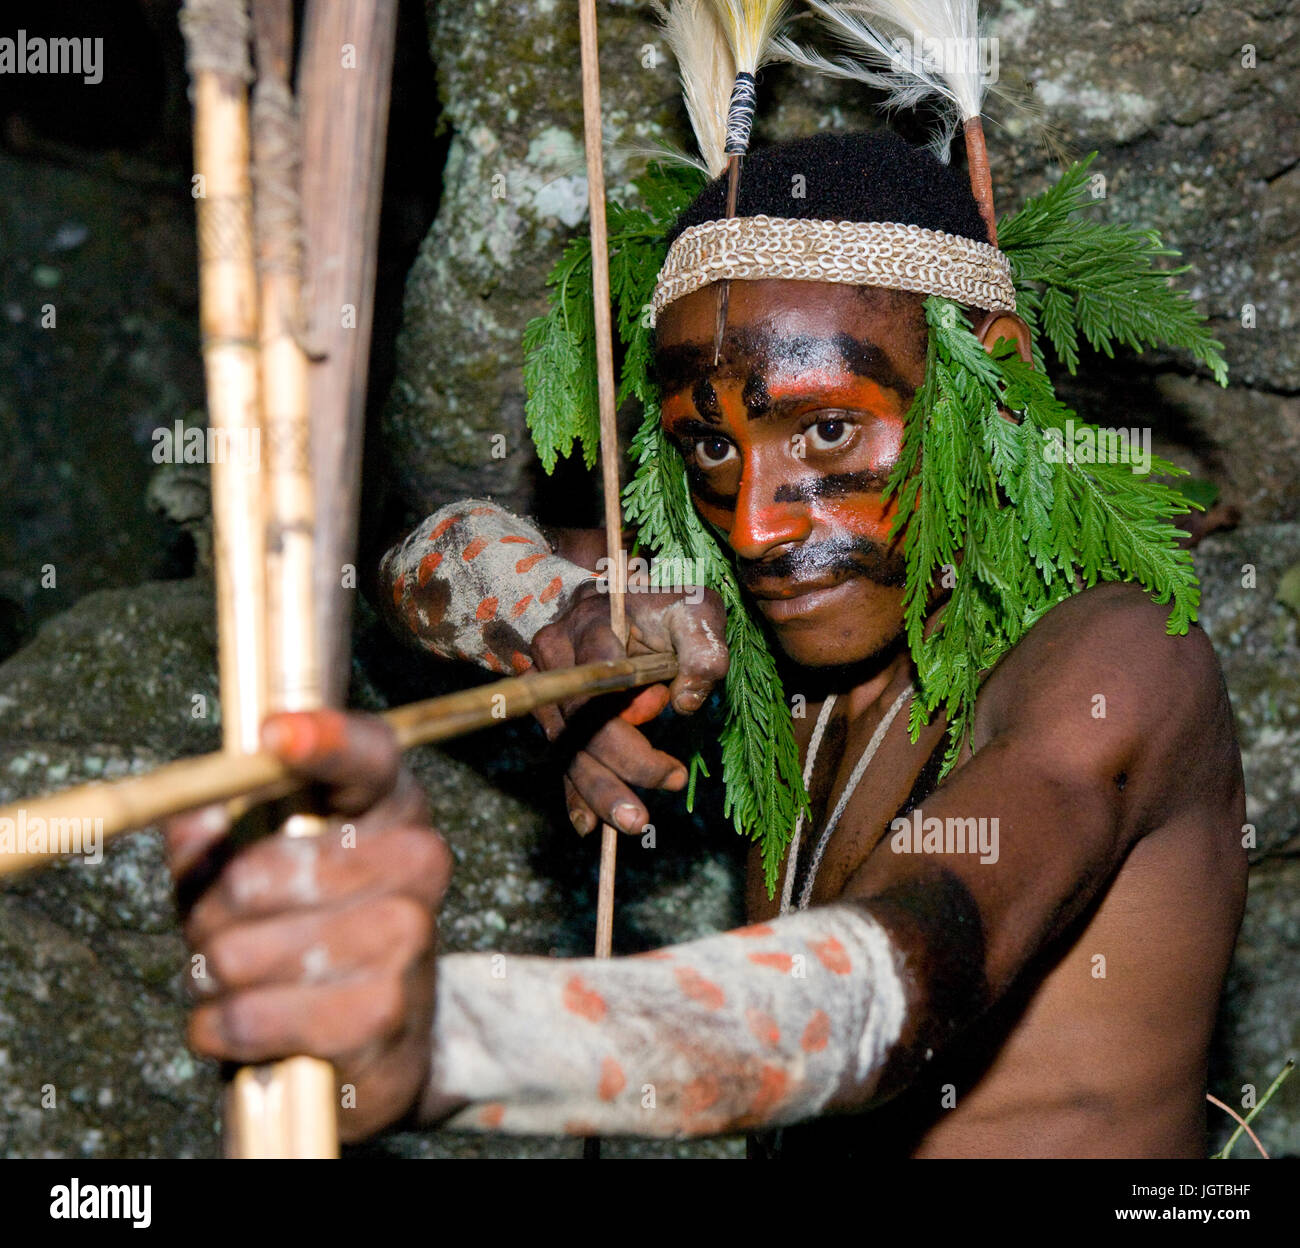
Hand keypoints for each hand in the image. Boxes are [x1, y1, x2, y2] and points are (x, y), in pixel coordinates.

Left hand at [163, 709, 451, 1142]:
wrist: (378, 1038)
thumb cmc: (303, 930)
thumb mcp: (250, 871)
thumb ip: (214, 837)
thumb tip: (192, 820)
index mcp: (390, 804)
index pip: (367, 756)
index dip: (323, 742)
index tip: (276, 734)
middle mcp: (417, 859)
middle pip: (258, 874)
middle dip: (207, 914)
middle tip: (214, 932)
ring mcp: (410, 936)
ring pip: (242, 953)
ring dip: (210, 976)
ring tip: (233, 981)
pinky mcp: (385, 1012)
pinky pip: (252, 1016)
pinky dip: (222, 1028)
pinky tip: (241, 1022)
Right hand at [529, 580, 728, 836]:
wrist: (633, 598)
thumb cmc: (673, 606)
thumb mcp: (699, 612)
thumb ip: (702, 649)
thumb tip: (685, 703)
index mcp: (591, 625)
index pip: (599, 698)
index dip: (629, 744)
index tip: (674, 774)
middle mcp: (556, 654)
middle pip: (576, 730)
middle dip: (609, 779)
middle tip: (641, 821)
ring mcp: (548, 681)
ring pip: (566, 747)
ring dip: (594, 793)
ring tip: (629, 826)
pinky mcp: (555, 705)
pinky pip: (562, 751)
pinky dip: (575, 788)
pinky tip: (588, 823)